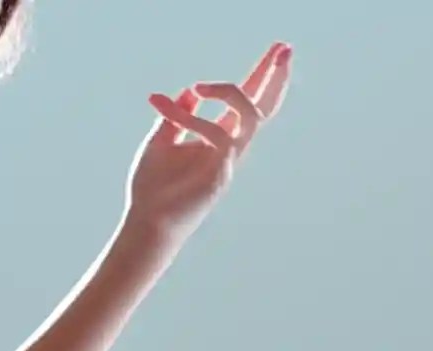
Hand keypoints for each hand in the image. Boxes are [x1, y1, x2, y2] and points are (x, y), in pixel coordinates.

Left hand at [119, 41, 293, 258]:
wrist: (146, 221)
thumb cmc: (152, 186)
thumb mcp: (160, 139)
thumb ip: (176, 114)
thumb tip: (189, 89)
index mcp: (217, 138)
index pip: (247, 102)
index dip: (262, 76)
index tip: (278, 51)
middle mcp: (229, 148)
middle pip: (262, 107)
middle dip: (274, 77)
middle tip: (286, 48)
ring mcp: (228, 161)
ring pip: (249, 117)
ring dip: (229, 92)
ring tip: (200, 84)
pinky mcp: (220, 174)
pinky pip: (215, 134)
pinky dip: (192, 117)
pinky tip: (166, 109)